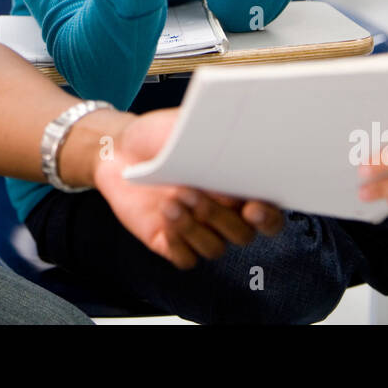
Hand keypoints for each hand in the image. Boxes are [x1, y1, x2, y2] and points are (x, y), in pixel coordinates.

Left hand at [94, 109, 282, 268]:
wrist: (118, 148)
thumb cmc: (159, 135)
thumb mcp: (187, 127)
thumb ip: (216, 139)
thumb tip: (241, 141)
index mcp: (237, 186)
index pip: (269, 213)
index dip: (268, 217)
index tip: (252, 207)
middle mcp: (222, 212)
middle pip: (243, 234)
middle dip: (221, 217)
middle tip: (196, 192)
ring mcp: (197, 229)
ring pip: (215, 248)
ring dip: (196, 227)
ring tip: (172, 198)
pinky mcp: (170, 241)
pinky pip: (186, 259)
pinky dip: (179, 242)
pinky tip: (166, 217)